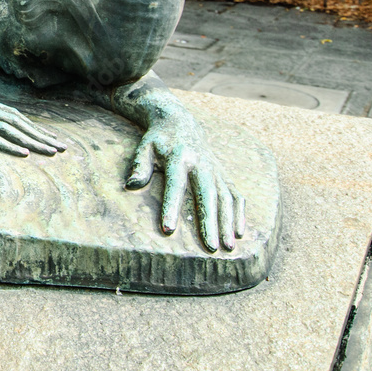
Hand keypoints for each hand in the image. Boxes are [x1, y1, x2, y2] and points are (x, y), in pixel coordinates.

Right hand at [0, 80, 65, 156]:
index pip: (10, 114)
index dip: (31, 126)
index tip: (48, 138)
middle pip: (15, 120)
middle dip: (40, 135)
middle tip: (62, 148)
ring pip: (7, 128)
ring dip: (32, 141)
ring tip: (51, 153)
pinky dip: (8, 145)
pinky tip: (24, 153)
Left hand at [125, 114, 245, 251]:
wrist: (180, 122)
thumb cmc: (158, 140)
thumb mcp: (144, 147)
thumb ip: (139, 165)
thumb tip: (131, 185)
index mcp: (179, 157)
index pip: (175, 184)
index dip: (171, 207)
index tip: (168, 230)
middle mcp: (201, 163)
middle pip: (207, 194)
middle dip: (210, 222)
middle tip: (211, 247)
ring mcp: (215, 170)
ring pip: (225, 197)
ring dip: (228, 223)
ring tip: (227, 247)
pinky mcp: (224, 175)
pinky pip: (235, 195)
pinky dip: (240, 213)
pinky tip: (239, 233)